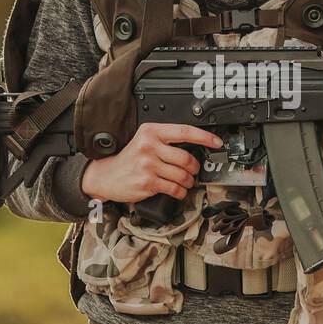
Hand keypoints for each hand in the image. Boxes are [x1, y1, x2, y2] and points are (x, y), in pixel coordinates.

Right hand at [81, 123, 222, 204]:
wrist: (105, 176)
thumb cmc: (128, 159)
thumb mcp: (144, 141)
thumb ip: (165, 141)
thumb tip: (194, 147)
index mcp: (151, 132)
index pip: (184, 131)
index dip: (205, 137)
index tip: (217, 142)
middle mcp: (149, 146)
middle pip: (187, 157)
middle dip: (195, 168)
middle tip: (193, 170)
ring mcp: (148, 165)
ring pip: (183, 175)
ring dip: (189, 182)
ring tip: (185, 182)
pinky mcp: (147, 182)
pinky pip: (174, 189)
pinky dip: (180, 192)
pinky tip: (177, 190)